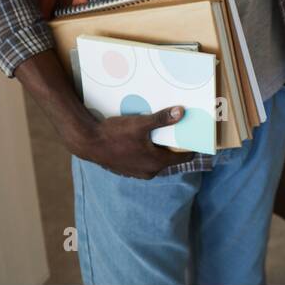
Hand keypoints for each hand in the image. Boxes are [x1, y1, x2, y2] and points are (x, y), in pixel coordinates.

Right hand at [69, 107, 196, 178]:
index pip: (182, 157)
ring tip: (162, 132)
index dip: (191, 147)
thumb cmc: (114, 134)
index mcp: (156, 162)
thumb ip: (162, 119)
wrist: (86, 141)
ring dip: (159, 147)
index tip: (197, 137)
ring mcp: (136, 172)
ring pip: (155, 159)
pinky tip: (143, 139)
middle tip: (180, 129)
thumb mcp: (140, 124)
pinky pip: (143, 159)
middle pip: (169, 157)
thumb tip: (182, 112)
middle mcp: (148, 171)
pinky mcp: (126, 169)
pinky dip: (147, 150)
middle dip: (174, 144)